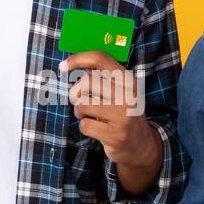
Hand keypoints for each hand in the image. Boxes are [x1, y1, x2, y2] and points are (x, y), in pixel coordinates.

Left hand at [61, 50, 158, 169]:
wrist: (140, 144)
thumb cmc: (122, 114)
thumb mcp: (119, 92)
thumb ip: (102, 78)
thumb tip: (74, 63)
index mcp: (128, 81)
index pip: (101, 58)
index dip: (79, 59)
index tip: (63, 66)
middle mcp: (128, 95)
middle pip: (87, 81)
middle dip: (76, 93)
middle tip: (78, 100)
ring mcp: (123, 115)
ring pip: (82, 105)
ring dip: (80, 112)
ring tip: (90, 116)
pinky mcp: (115, 134)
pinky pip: (85, 125)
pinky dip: (85, 127)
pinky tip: (97, 129)